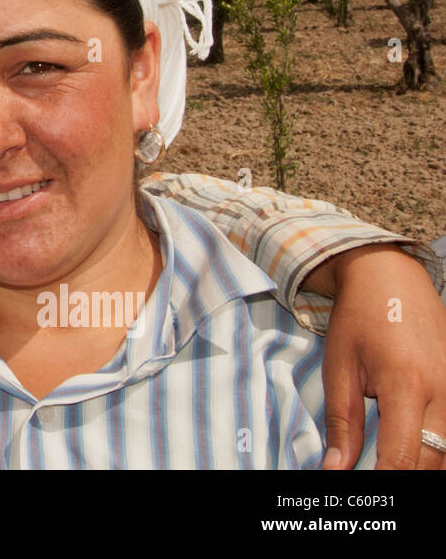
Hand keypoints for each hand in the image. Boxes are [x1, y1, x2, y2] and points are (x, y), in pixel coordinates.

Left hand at [314, 244, 445, 468]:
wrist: (389, 277)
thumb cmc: (359, 320)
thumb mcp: (339, 370)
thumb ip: (342, 424)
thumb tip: (336, 469)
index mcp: (406, 385)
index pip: (403, 455)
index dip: (385, 481)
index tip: (366, 493)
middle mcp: (444, 391)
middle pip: (434, 460)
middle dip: (406, 478)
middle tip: (376, 486)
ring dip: (425, 465)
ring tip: (391, 468)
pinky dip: (438, 447)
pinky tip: (416, 452)